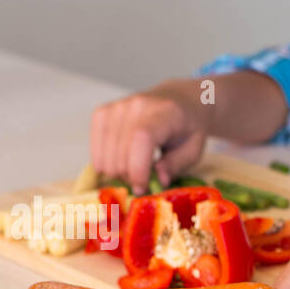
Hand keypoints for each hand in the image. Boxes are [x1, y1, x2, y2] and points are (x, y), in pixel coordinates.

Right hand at [90, 80, 209, 193]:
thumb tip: (159, 181)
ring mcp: (115, 108)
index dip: (138, 169)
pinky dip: (106, 164)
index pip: (141, 139)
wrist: (176, 100)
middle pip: (120, 153)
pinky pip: (95, 151)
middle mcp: (135, 105)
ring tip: (135, 170)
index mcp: (164, 112)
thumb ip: (176, 165)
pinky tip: (122, 162)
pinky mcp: (101, 113)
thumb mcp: (194, 149)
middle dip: (131, 177)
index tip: (143, 188)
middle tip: (145, 181)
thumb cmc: (187, 128)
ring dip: (118, 173)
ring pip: (105, 157)